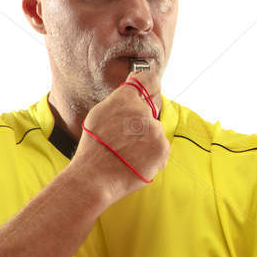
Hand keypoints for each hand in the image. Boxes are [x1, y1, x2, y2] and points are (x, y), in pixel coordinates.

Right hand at [70, 80, 170, 204]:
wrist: (95, 177)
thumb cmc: (93, 147)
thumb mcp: (99, 115)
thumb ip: (119, 101)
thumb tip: (132, 88)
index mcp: (124, 99)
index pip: (147, 79)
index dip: (149, 84)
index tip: (149, 90)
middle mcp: (142, 111)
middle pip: (150, 112)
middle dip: (141, 123)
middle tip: (124, 138)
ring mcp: (155, 130)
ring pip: (155, 131)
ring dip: (146, 140)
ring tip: (128, 153)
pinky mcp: (163, 148)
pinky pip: (161, 147)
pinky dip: (152, 154)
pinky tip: (136, 161)